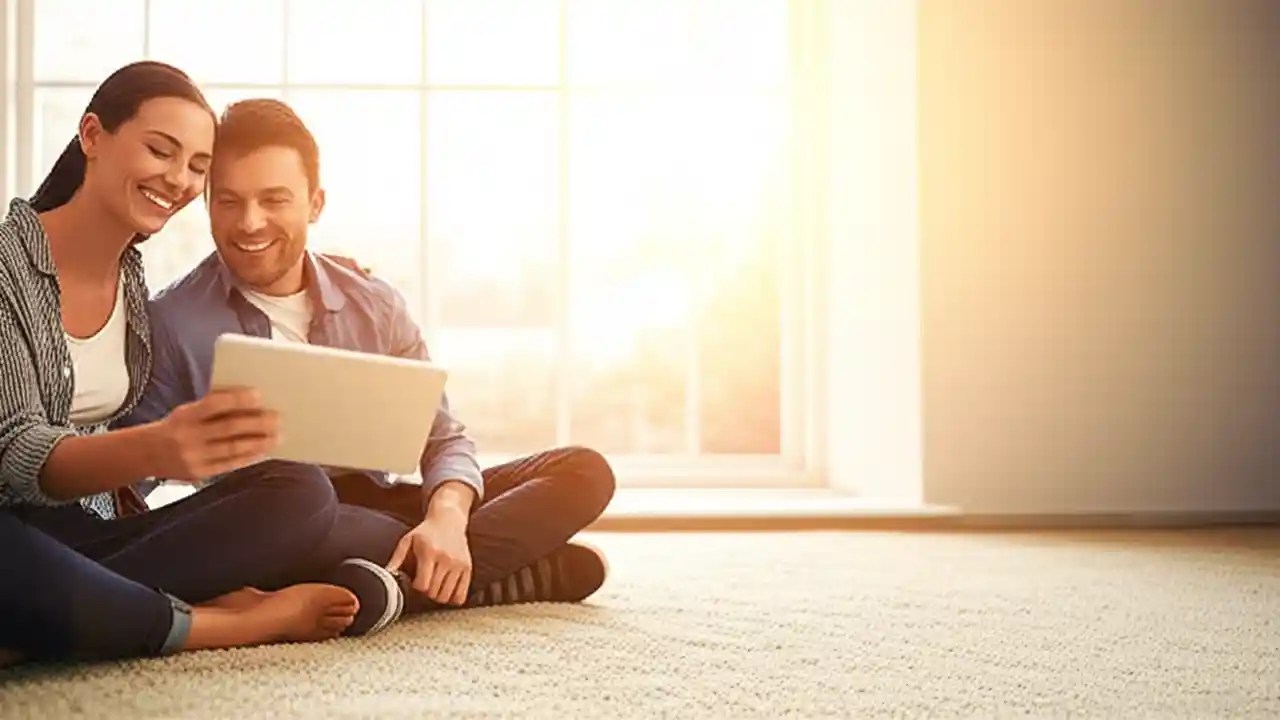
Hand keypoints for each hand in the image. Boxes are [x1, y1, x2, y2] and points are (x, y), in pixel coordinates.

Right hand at [150, 387, 279, 480]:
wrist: (146, 454)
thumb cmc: (176, 427)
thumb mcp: (187, 411)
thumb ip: (212, 407)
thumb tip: (248, 401)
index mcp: (186, 415)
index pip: (215, 404)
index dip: (238, 399)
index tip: (259, 395)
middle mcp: (190, 436)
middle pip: (229, 428)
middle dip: (257, 423)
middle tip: (278, 419)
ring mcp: (194, 456)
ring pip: (233, 448)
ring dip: (259, 442)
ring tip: (277, 437)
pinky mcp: (199, 473)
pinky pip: (229, 464)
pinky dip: (248, 457)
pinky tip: (262, 451)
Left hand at [386, 510, 471, 605]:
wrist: (449, 519)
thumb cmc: (426, 531)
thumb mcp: (408, 541)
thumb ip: (396, 559)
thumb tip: (385, 576)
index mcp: (429, 552)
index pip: (423, 585)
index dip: (416, 587)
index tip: (415, 581)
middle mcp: (446, 559)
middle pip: (434, 593)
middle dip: (426, 593)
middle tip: (425, 582)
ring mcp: (459, 564)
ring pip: (447, 597)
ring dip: (438, 595)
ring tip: (434, 585)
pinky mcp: (467, 568)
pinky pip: (461, 595)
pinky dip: (453, 598)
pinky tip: (446, 588)